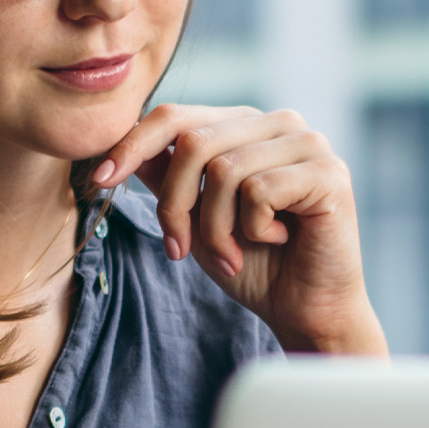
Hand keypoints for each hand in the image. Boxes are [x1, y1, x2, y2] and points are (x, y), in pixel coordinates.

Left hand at [93, 105, 387, 354]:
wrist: (306, 311)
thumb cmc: (254, 265)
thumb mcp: (195, 220)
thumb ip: (167, 178)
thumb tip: (121, 146)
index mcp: (245, 125)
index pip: (176, 116)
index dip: (132, 145)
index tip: (100, 179)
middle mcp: (279, 123)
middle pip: (192, 142)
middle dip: (174, 206)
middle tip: (181, 250)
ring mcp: (308, 142)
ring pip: (223, 170)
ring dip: (215, 228)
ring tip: (234, 256)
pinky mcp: (328, 172)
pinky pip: (260, 190)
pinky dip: (254, 229)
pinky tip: (278, 240)